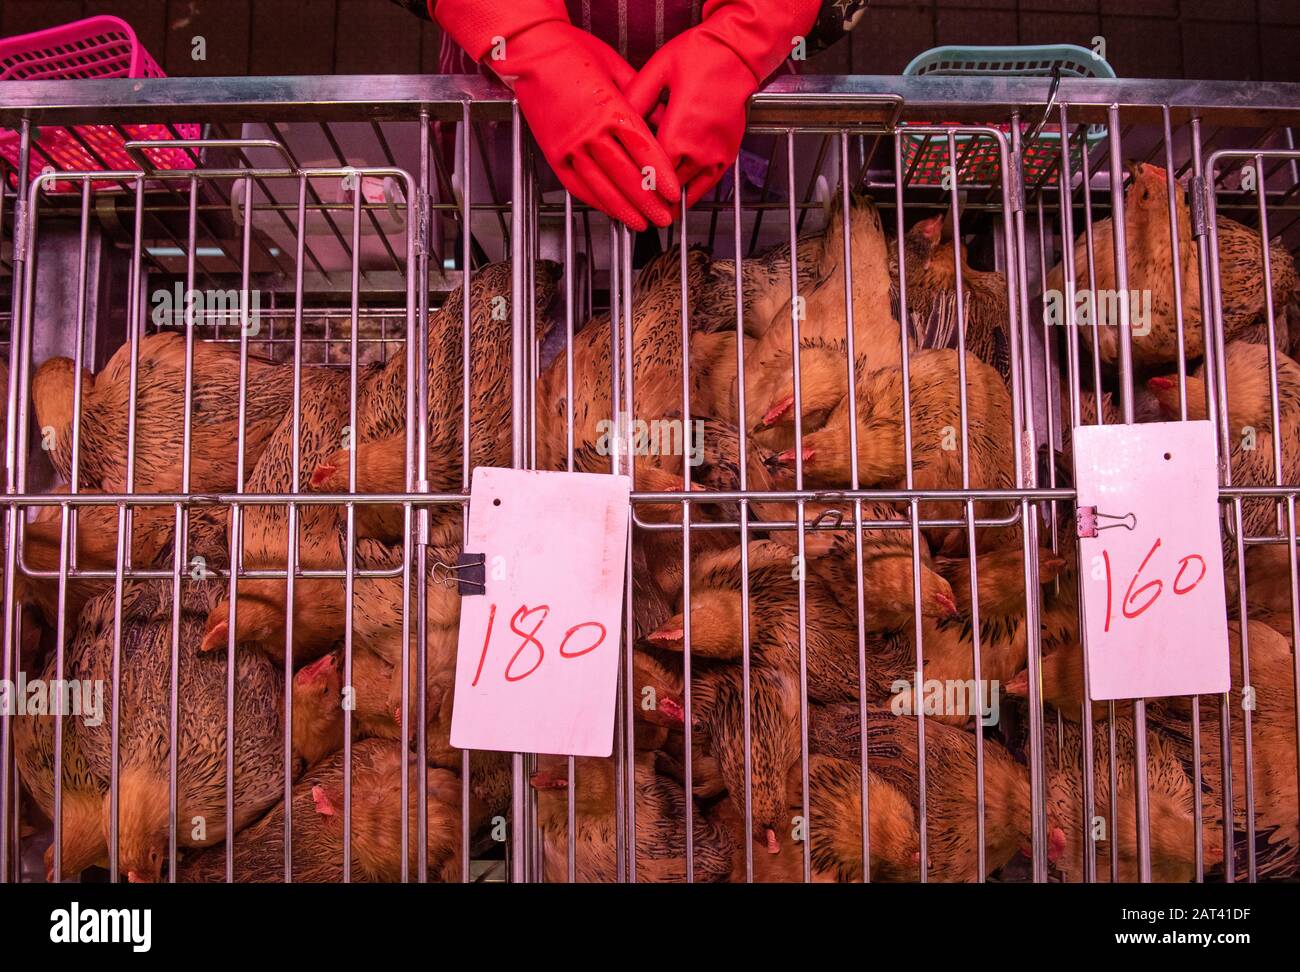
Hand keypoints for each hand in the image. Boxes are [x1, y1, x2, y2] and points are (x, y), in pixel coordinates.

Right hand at [432, 1, 679, 228]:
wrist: (531, 51)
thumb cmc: (573, 53)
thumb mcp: (616, 67)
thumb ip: (641, 98)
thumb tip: (664, 122)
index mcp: (611, 108)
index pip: (644, 151)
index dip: (661, 176)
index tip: (674, 193)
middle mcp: (591, 132)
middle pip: (627, 176)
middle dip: (648, 201)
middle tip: (664, 218)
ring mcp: (570, 146)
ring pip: (603, 186)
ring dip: (625, 209)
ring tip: (642, 223)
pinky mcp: (554, 154)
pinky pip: (578, 185)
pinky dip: (597, 201)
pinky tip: (611, 211)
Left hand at [625, 29, 752, 208]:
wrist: (736, 54)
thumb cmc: (699, 56)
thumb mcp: (657, 71)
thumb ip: (634, 99)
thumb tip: (613, 119)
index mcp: (677, 132)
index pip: (649, 173)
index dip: (634, 186)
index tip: (620, 195)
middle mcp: (698, 149)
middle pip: (666, 188)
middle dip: (649, 197)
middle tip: (631, 208)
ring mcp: (715, 155)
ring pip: (685, 191)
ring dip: (668, 200)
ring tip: (652, 210)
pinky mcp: (727, 155)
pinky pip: (707, 186)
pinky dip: (691, 195)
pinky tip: (678, 201)